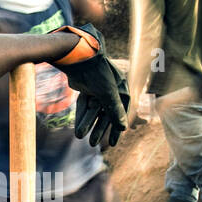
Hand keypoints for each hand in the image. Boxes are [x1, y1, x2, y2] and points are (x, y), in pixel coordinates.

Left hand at [49, 24, 129, 146]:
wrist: (78, 57)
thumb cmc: (97, 73)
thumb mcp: (108, 94)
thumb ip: (115, 110)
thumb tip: (124, 128)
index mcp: (121, 89)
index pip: (121, 113)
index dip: (116, 129)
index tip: (112, 144)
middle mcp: (111, 89)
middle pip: (106, 114)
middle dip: (99, 130)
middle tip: (93, 145)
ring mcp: (98, 88)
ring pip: (94, 110)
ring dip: (88, 124)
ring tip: (80, 138)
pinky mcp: (86, 87)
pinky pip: (84, 105)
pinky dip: (81, 115)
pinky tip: (77, 128)